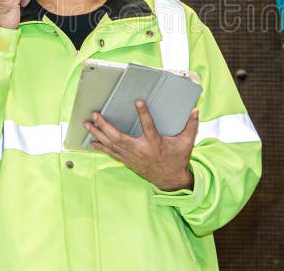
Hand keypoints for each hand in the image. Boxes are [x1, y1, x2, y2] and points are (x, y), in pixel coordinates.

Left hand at [84, 100, 198, 191]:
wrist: (170, 180)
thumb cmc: (178, 159)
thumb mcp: (187, 143)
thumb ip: (191, 126)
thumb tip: (196, 111)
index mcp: (155, 143)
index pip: (148, 125)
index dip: (143, 113)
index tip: (137, 101)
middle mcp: (140, 150)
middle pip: (118, 137)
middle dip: (105, 126)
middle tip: (95, 115)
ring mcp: (132, 157)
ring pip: (111, 145)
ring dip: (98, 134)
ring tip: (87, 124)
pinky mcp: (128, 162)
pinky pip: (111, 154)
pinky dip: (101, 147)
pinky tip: (92, 141)